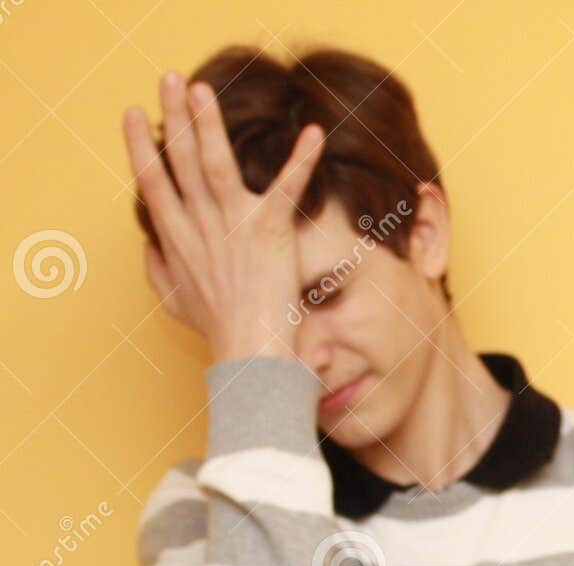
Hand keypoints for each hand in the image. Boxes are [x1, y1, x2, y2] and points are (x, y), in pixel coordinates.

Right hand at [123, 73, 324, 363]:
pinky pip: (288, 188)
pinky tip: (314, 133)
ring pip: (214, 162)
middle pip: (179, 161)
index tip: (134, 115)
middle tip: (168, 79)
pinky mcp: (269, 232)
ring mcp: (233, 227)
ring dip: (208, 122)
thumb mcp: (176, 304)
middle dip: (173, 117)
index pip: (153, 183)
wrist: (250, 354)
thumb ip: (158, 272)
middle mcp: (200, 226)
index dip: (141, 146)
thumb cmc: (220, 334)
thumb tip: (146, 248)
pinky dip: (302, 160)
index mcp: (178, 240)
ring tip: (202, 88)